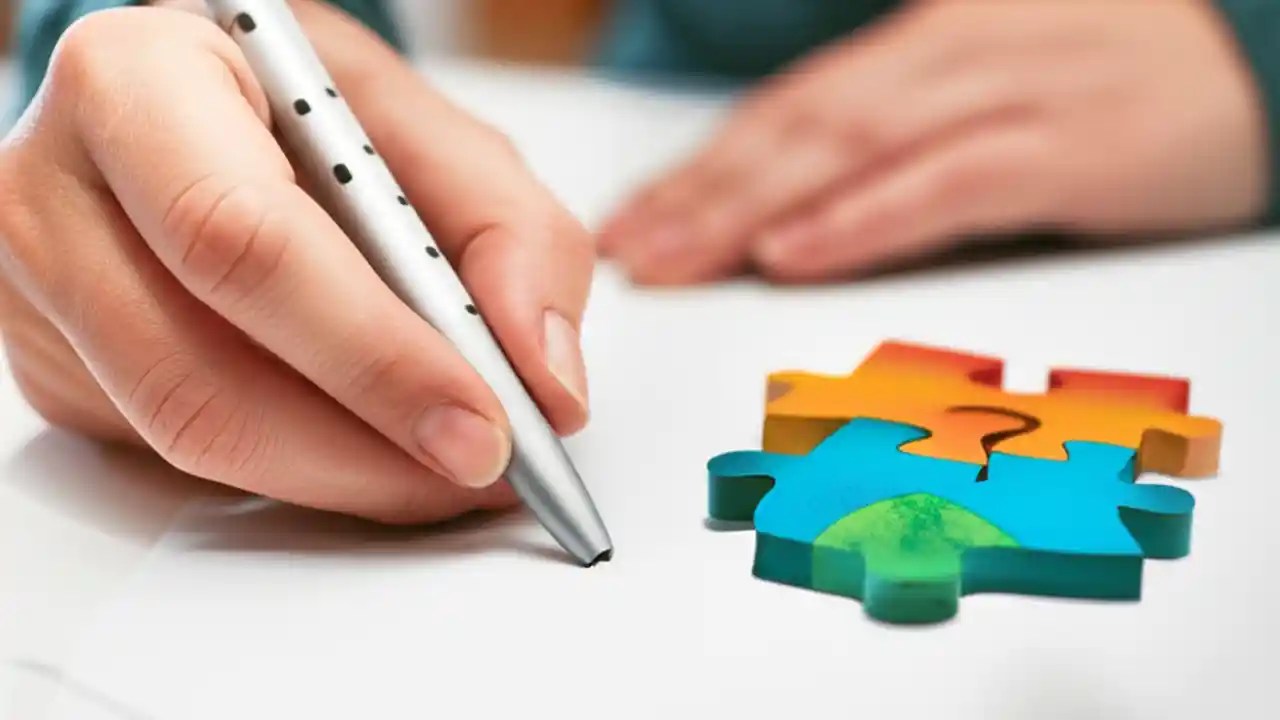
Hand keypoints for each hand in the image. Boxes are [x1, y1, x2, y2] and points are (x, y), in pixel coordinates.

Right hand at [0, 2, 593, 523]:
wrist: (207, 112)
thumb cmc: (306, 111)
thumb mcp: (428, 130)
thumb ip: (512, 233)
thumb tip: (544, 380)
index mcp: (140, 81)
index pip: (243, 239)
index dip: (372, 354)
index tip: (482, 421)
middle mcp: (59, 188)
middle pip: (201, 374)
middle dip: (367, 449)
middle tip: (481, 468)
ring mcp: (37, 292)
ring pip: (189, 436)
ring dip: (343, 478)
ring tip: (443, 466)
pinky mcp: (55, 369)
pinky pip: (182, 455)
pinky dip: (300, 469)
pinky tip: (366, 442)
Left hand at [598, 0, 1267, 283]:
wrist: (1251, 47)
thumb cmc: (1101, 71)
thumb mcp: (983, 80)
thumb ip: (893, 132)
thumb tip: (795, 201)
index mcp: (920, 42)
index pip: (787, 110)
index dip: (702, 167)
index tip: (634, 221)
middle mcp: (948, 56)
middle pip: (796, 130)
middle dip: (700, 196)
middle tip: (625, 255)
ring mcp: (1007, 94)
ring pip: (848, 154)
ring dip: (748, 212)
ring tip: (673, 261)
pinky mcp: (1069, 147)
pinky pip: (944, 186)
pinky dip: (862, 222)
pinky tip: (795, 254)